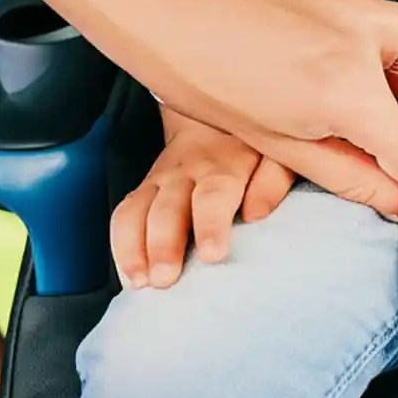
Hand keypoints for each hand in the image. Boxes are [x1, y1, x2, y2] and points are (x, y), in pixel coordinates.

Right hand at [110, 108, 295, 289]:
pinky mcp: (144, 190)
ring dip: (133, 248)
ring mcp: (159, 181)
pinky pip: (124, 215)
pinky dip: (121, 246)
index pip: (213, 195)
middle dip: (162, 245)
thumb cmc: (251, 144)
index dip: (210, 225)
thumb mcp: (276, 154)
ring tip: (139, 282)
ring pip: (136, 211)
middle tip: (164, 279)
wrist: (211, 115)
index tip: (211, 255)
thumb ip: (272, 182)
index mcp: (222, 165)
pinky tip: (128, 275)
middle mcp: (184, 172)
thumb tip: (256, 213)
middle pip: (167, 209)